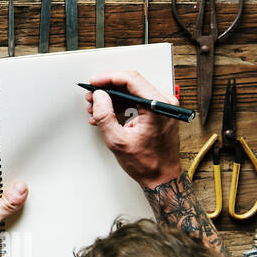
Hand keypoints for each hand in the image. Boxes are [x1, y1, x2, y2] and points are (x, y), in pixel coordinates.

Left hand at [0, 171, 25, 256]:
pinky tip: (24, 220)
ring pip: (14, 202)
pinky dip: (20, 218)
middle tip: (29, 196)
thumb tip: (20, 188)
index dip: (14, 170)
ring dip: (21, 207)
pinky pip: (14, 216)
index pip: (0, 171)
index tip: (29, 175)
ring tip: (25, 210)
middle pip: (9, 186)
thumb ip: (5, 203)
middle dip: (20, 191)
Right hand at [84, 70, 182, 188]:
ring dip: (112, 98)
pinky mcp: (159, 112)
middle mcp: (164, 103)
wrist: (162, 177)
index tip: (94, 82)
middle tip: (92, 97)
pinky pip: (137, 100)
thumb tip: (99, 97)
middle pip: (131, 84)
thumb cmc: (148, 163)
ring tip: (96, 108)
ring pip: (132, 92)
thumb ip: (105, 115)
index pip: (131, 80)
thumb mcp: (118, 140)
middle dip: (108, 89)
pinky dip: (121, 105)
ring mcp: (163, 107)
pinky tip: (107, 113)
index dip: (108, 78)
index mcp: (158, 107)